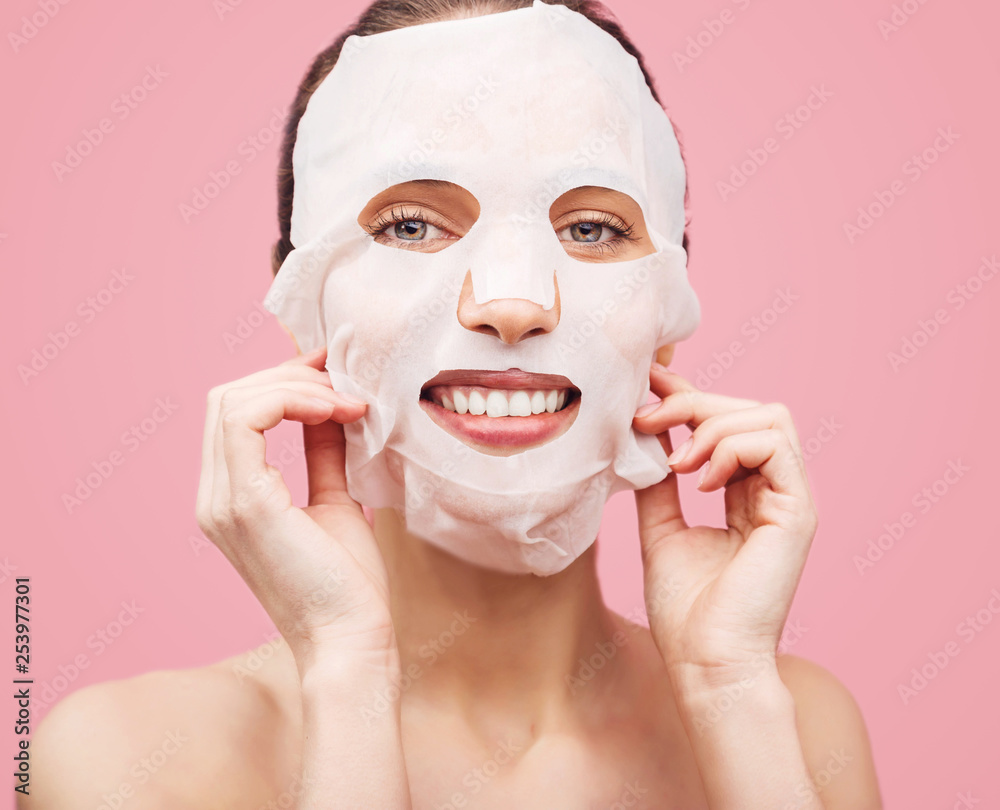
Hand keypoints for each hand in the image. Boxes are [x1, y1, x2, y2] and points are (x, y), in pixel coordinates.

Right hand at [195, 346, 393, 673]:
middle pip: (228, 397)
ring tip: (348, 401)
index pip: (235, 412)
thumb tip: (332, 402)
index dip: (283, 381)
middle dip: (289, 376)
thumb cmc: (347, 584)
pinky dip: (291, 402)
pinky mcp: (245, 505)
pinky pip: (247, 421)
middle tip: (344, 379)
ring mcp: (221, 501)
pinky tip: (334, 412)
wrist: (350, 641)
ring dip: (296, 387)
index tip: (336, 376)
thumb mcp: (335, 499)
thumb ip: (324, 451)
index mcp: (229, 496)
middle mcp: (213, 496)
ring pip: (233, 401)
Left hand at [632, 365, 818, 689]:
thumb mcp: (661, 529)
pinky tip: (699, 479)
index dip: (689, 396)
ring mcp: (791, 499)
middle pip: (750, 409)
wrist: (705, 661)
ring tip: (675, 462)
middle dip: (693, 402)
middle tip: (646, 419)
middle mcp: (773, 492)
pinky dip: (731, 447)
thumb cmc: (686, 610)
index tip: (648, 383)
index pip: (727, 424)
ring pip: (768, 416)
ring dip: (711, 424)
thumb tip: (646, 438)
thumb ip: (659, 484)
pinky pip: (775, 444)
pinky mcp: (799, 511)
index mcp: (745, 495)